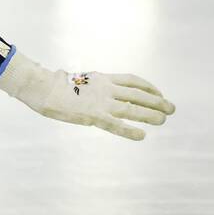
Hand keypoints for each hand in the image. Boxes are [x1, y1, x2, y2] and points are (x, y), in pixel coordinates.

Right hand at [0, 49, 175, 140]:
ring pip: (133, 108)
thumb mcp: (78, 79)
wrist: (41, 87)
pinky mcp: (93, 116)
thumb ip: (91, 85)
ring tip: (163, 120)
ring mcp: (101, 102)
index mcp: (102, 78)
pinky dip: (131, 131)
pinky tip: (142, 136)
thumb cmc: (53, 84)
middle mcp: (106, 88)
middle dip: (157, 101)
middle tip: (172, 109)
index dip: (149, 87)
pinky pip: (117, 125)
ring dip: (150, 115)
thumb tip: (92, 88)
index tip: (159, 94)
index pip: (133, 80)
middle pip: (139, 94)